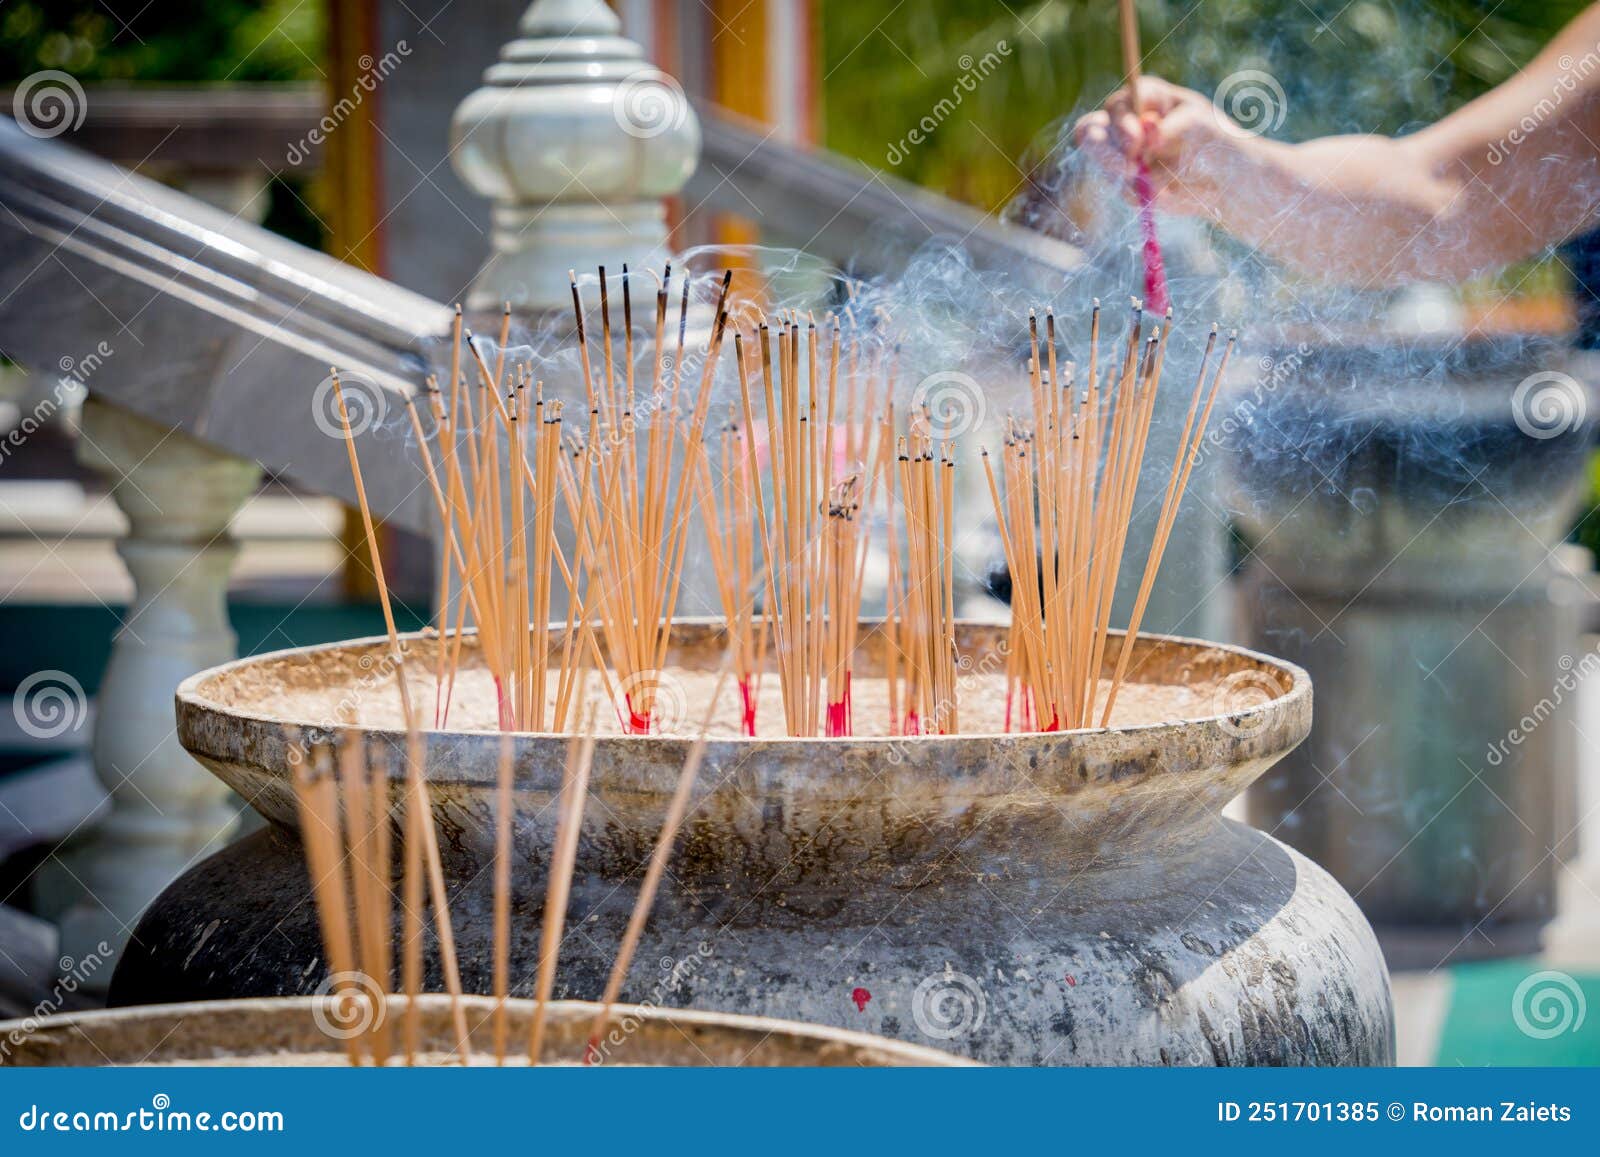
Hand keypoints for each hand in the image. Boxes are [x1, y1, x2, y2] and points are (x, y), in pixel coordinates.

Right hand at [1074, 76, 1259, 215]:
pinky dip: (1143, 195)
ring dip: (1123, 175)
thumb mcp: (1199, 127)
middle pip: (1091, 131)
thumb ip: (1171, 127)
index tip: (1137, 143)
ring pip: (1102, 163)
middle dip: (1104, 151)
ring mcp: (1124, 154)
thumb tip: (1148, 130)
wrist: (1227, 181)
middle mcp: (1128, 123)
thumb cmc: (1217, 142)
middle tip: (1126, 168)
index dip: (1121, 123)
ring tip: (1154, 183)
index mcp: (1146, 99)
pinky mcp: (1128, 182)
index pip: (1118, 106)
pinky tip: (1167, 193)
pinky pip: (1124, 190)